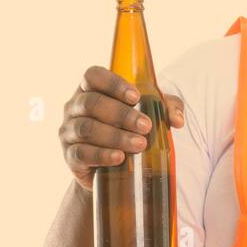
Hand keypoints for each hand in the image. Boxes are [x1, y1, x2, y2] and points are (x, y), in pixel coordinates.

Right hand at [59, 65, 185, 190]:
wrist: (111, 171)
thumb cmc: (129, 131)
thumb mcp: (149, 114)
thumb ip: (166, 108)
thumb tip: (177, 119)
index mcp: (90, 89)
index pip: (93, 76)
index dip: (113, 84)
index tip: (136, 97)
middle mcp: (74, 107)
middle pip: (92, 103)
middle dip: (122, 114)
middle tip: (146, 126)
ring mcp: (68, 131)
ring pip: (87, 128)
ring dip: (116, 136)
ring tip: (139, 145)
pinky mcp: (70, 156)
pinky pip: (81, 153)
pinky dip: (102, 155)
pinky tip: (119, 158)